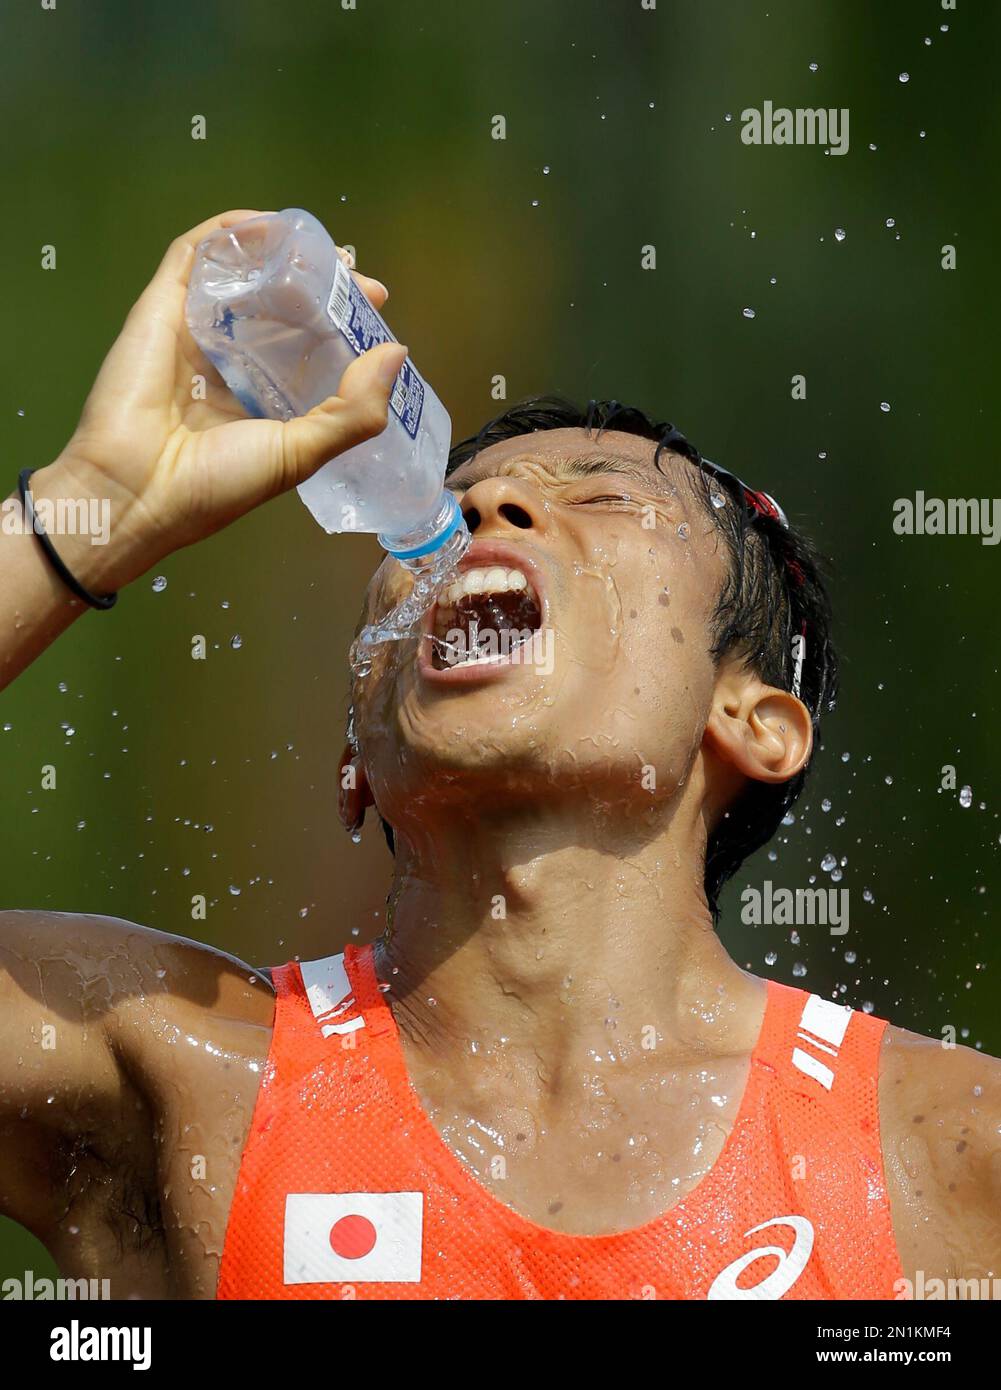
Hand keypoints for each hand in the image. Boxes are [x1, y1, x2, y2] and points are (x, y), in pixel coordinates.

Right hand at [38, 209, 406, 591]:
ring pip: (243, 276)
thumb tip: (396, 352)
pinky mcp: (160, 307)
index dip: (345, 324)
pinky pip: (194, 255)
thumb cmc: (215, 484)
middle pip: (281, 307)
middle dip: (321, 286)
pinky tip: (266, 225)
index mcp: (264, 402)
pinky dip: (229, 232)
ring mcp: (195, 332)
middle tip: (354, 273)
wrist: (134, 491)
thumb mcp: (301, 455)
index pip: (310, 349)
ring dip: (280, 255)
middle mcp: (232, 364)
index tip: (376, 305)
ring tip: (319, 249)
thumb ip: (353, 411)